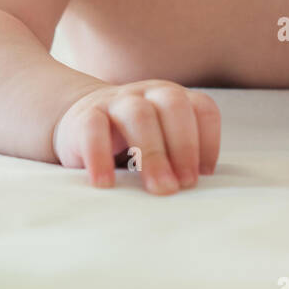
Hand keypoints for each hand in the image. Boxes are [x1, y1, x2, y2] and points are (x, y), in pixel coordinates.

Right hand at [52, 80, 220, 194]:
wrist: (80, 123)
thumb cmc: (130, 143)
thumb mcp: (160, 144)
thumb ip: (179, 160)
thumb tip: (196, 194)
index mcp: (173, 99)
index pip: (202, 108)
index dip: (209, 140)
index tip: (205, 175)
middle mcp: (148, 94)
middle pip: (173, 105)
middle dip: (184, 146)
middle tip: (185, 184)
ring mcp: (116, 101)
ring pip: (138, 115)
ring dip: (152, 154)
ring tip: (159, 189)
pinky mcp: (84, 115)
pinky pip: (93, 129)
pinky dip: (101, 155)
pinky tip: (107, 183)